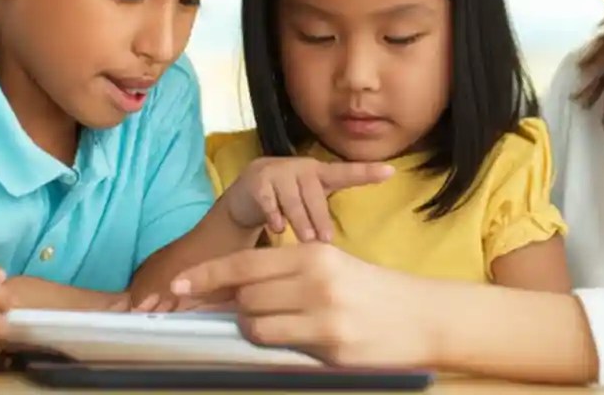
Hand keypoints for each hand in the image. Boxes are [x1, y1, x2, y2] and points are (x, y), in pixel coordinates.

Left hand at [169, 242, 438, 367]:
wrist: (426, 317)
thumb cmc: (373, 292)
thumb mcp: (333, 267)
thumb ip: (289, 273)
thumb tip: (236, 287)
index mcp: (314, 254)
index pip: (244, 263)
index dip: (205, 275)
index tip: (177, 286)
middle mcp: (316, 281)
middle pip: (244, 296)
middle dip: (237, 306)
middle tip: (245, 310)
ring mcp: (323, 317)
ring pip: (256, 324)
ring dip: (256, 327)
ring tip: (285, 325)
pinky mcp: (331, 349)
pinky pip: (280, 348)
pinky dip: (279, 345)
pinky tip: (301, 340)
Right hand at [224, 157, 392, 242]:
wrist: (248, 192)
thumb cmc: (288, 200)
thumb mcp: (309, 201)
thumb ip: (323, 215)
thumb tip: (339, 250)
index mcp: (320, 173)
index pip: (346, 172)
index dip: (367, 172)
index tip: (391, 171)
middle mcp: (302, 168)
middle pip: (315, 193)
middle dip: (320, 217)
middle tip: (326, 240)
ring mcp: (279, 172)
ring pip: (293, 198)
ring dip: (300, 219)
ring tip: (306, 240)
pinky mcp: (258, 182)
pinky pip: (269, 201)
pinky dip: (274, 215)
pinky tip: (278, 228)